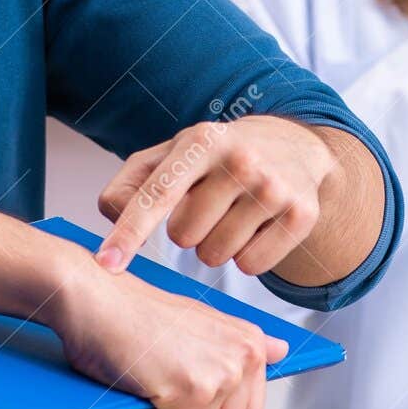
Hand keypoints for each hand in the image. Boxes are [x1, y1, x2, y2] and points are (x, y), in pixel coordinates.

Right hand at [48, 250, 287, 408]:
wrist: (92, 293)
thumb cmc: (133, 311)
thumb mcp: (198, 322)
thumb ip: (239, 344)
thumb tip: (283, 352)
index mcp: (250, 343)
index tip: (185, 386)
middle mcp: (245, 358)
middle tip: (159, 377)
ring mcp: (220, 375)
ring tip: (150, 376)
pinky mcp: (190, 390)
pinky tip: (139, 381)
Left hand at [94, 115, 336, 278]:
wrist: (293, 145)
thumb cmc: (216, 157)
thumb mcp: (171, 156)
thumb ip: (130, 185)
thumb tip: (115, 218)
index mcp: (200, 141)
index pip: (157, 195)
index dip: (128, 232)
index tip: (106, 263)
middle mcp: (241, 160)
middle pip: (183, 235)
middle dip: (186, 230)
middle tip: (206, 205)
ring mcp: (274, 188)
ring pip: (215, 256)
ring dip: (214, 245)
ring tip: (230, 214)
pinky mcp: (301, 215)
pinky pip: (251, 267)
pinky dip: (245, 256)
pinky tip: (255, 226)